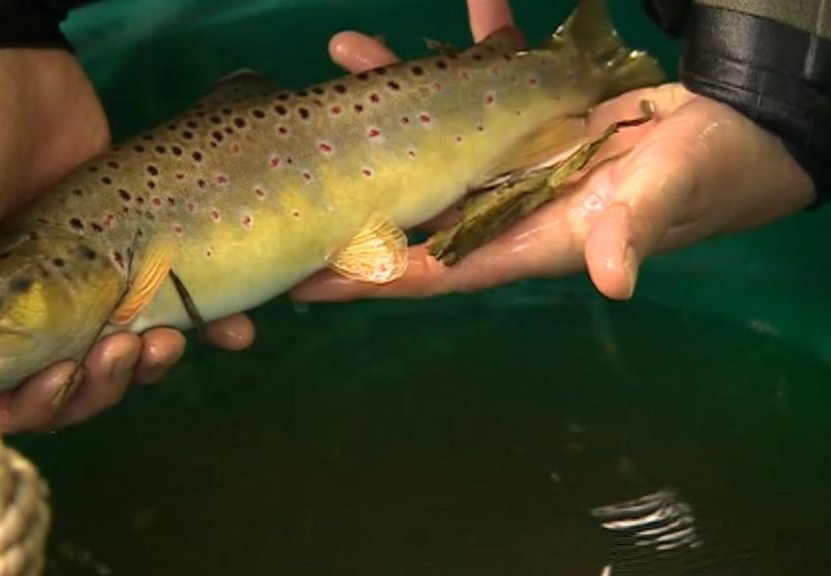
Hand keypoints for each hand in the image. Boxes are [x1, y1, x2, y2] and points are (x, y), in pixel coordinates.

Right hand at [0, 48, 251, 431]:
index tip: (57, 382)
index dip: (26, 407)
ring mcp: (80, 284)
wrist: (10, 60)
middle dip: (98, 384)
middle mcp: (23, 311)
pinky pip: (168, 305)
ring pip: (118, 354)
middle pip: (66, 385)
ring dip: (147, 364)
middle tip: (127, 348)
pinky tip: (230, 327)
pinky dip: (201, 324)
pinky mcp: (129, 255)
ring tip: (174, 336)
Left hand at [291, 2, 815, 303]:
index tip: (308, 280)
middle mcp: (503, 196)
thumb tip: (613, 280)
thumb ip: (632, 234)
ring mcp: (513, 148)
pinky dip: (471, 39)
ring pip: (436, 123)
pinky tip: (459, 6)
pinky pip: (490, 70)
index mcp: (522, 234)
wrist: (736, 131)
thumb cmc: (704, 178)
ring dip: (394, 87)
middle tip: (300, 149)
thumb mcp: (665, 201)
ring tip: (349, 50)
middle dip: (355, 175)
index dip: (370, 275)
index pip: (431, 265)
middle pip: (411, 192)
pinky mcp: (536, 104)